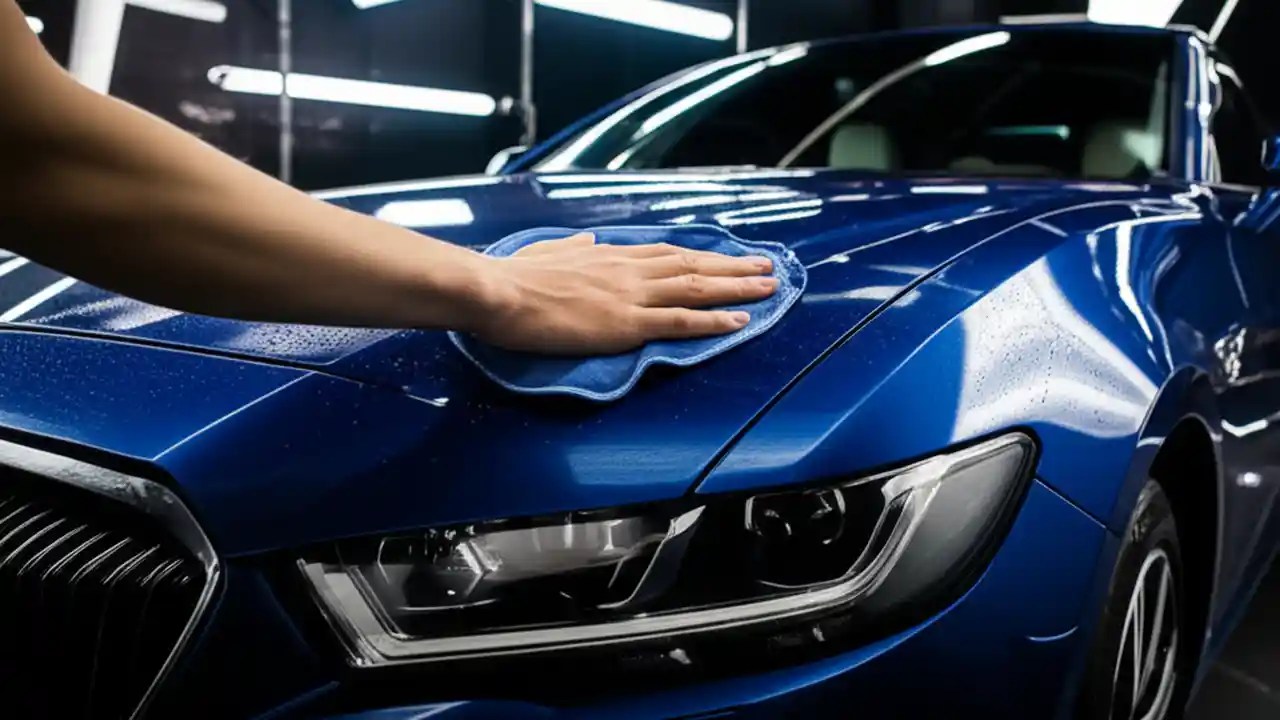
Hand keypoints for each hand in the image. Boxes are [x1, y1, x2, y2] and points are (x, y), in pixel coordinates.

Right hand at [469, 232, 777, 354]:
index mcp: (610, 257)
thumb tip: (587, 244)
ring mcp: (631, 296)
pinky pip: (681, 322)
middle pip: (693, 266)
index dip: (703, 256)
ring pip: (697, 289)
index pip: (667, 254)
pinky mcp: (626, 324)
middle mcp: (629, 270)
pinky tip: (741, 320)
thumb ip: (571, 250)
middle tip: (768, 267)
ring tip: (769, 287)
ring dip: (737, 288)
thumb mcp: (547, 253)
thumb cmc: (514, 276)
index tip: (727, 255)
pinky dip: (714, 321)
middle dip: (734, 267)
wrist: (499, 291)